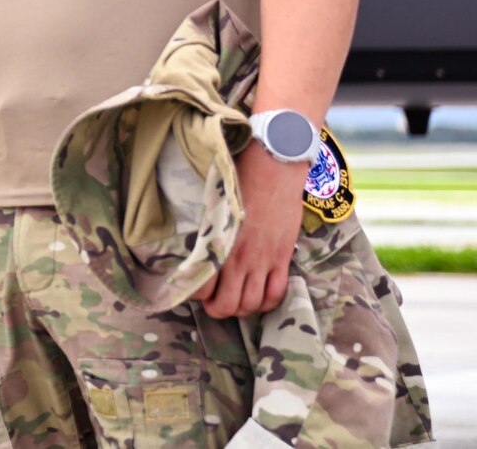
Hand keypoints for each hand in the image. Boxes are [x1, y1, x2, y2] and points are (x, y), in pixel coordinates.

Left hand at [196, 142, 304, 317]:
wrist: (273, 169)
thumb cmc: (237, 181)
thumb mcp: (213, 208)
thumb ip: (207, 233)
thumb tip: (198, 252)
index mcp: (215, 244)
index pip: (201, 287)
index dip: (196, 294)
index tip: (196, 289)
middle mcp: (238, 258)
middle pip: (226, 306)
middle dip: (218, 310)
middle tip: (215, 302)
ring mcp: (263, 260)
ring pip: (251, 305)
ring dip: (242, 308)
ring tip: (236, 300)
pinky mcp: (282, 258)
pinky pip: (277, 294)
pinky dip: (268, 302)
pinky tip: (261, 295)